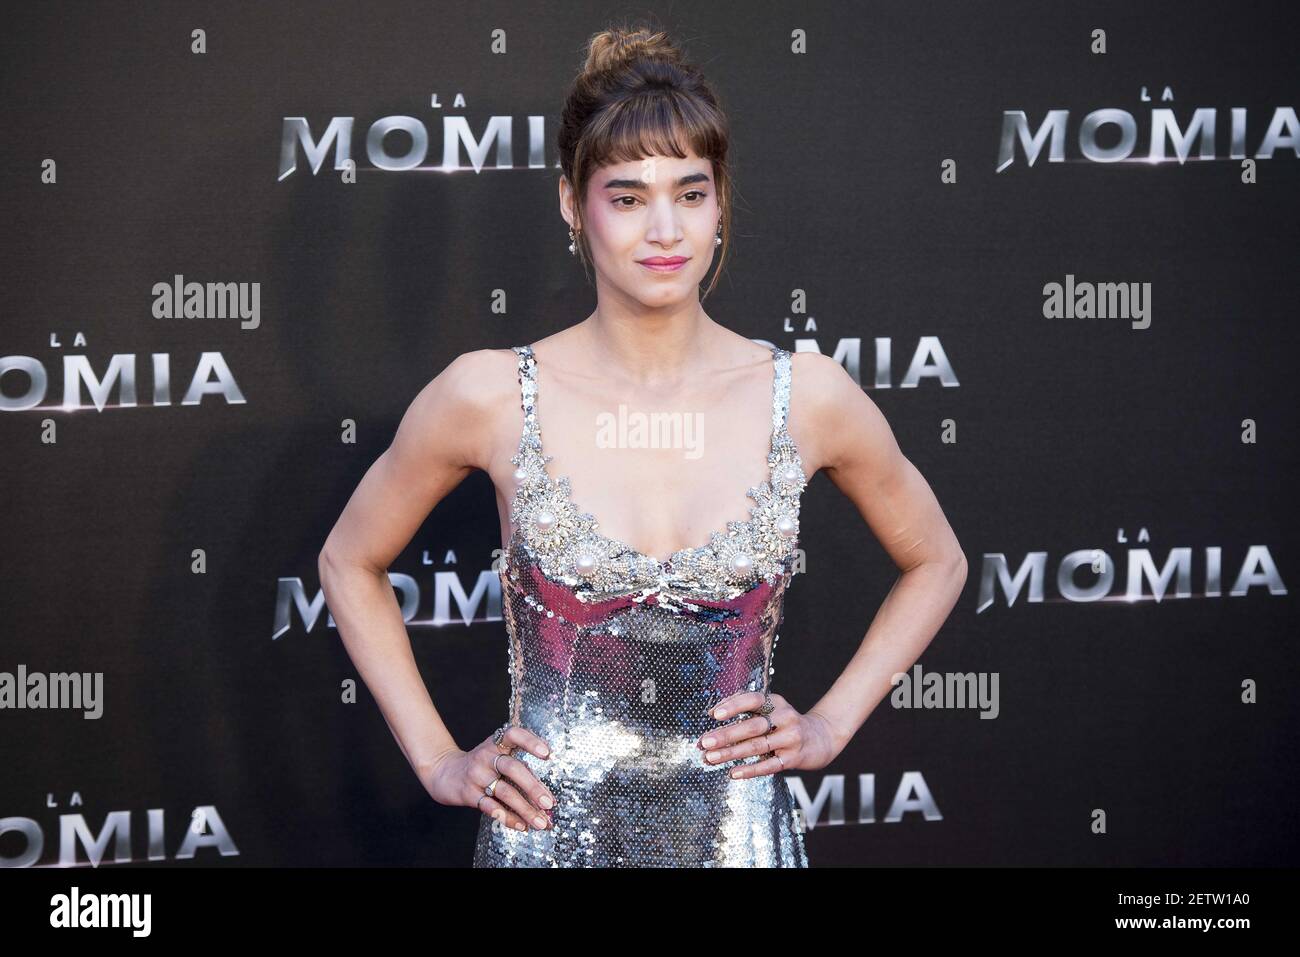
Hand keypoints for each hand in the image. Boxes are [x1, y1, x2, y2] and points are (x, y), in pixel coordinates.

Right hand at [426, 726, 556, 833]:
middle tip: (549, 803)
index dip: (530, 742)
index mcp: (496, 743)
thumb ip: (518, 765)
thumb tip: (547, 793)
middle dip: (533, 787)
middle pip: (513, 769)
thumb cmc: (481, 764)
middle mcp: (486, 756)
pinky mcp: (469, 794)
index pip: (514, 735)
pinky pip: (491, 807)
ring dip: (525, 809)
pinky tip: (522, 826)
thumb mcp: (494, 753)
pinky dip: (508, 818)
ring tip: (541, 822)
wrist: (443, 771)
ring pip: (505, 792)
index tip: (547, 754)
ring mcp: (477, 775)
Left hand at [696, 692, 839, 777]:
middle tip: (704, 742)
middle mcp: (784, 718)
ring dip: (731, 753)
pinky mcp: (793, 758)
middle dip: (726, 735)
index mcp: (775, 702)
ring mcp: (790, 738)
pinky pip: (769, 765)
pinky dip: (750, 770)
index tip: (714, 714)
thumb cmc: (784, 722)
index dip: (733, 706)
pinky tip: (734, 773)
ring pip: (757, 747)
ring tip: (711, 758)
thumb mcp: (770, 708)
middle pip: (752, 726)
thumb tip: (712, 712)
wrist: (819, 738)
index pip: (753, 700)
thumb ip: (743, 705)